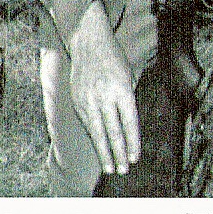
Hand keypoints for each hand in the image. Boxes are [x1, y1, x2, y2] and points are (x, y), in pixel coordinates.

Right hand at [69, 0, 139, 175]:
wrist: (88, 43)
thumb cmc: (114, 59)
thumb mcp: (128, 76)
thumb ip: (127, 100)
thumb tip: (129, 126)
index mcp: (122, 90)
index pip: (129, 122)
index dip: (132, 142)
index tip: (135, 158)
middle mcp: (104, 97)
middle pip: (113, 131)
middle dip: (119, 153)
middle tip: (124, 170)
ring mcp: (88, 100)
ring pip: (98, 132)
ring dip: (105, 152)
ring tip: (110, 168)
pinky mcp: (77, 101)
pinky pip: (88, 124)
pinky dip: (95, 138)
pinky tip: (100, 150)